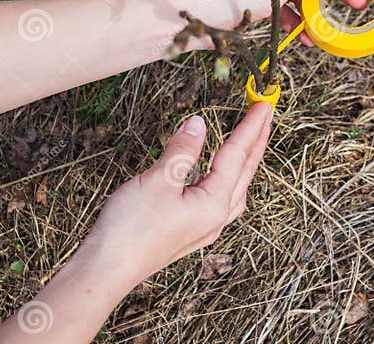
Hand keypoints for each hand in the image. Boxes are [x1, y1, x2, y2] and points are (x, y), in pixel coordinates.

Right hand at [82, 103, 272, 294]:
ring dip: (245, 162)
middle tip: (266, 115)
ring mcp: (205, 227)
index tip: (264, 103)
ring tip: (251, 142)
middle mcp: (216, 217)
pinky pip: (220, 199)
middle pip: (245, 171)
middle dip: (257, 141)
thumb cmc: (130, 229)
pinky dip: (227, 179)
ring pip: (236, 188)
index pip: (238, 155)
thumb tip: (199, 124)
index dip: (251, 126)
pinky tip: (217, 175)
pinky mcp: (190, 231)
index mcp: (214, 204)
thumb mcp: (158, 180)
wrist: (106, 269)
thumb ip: (182, 150)